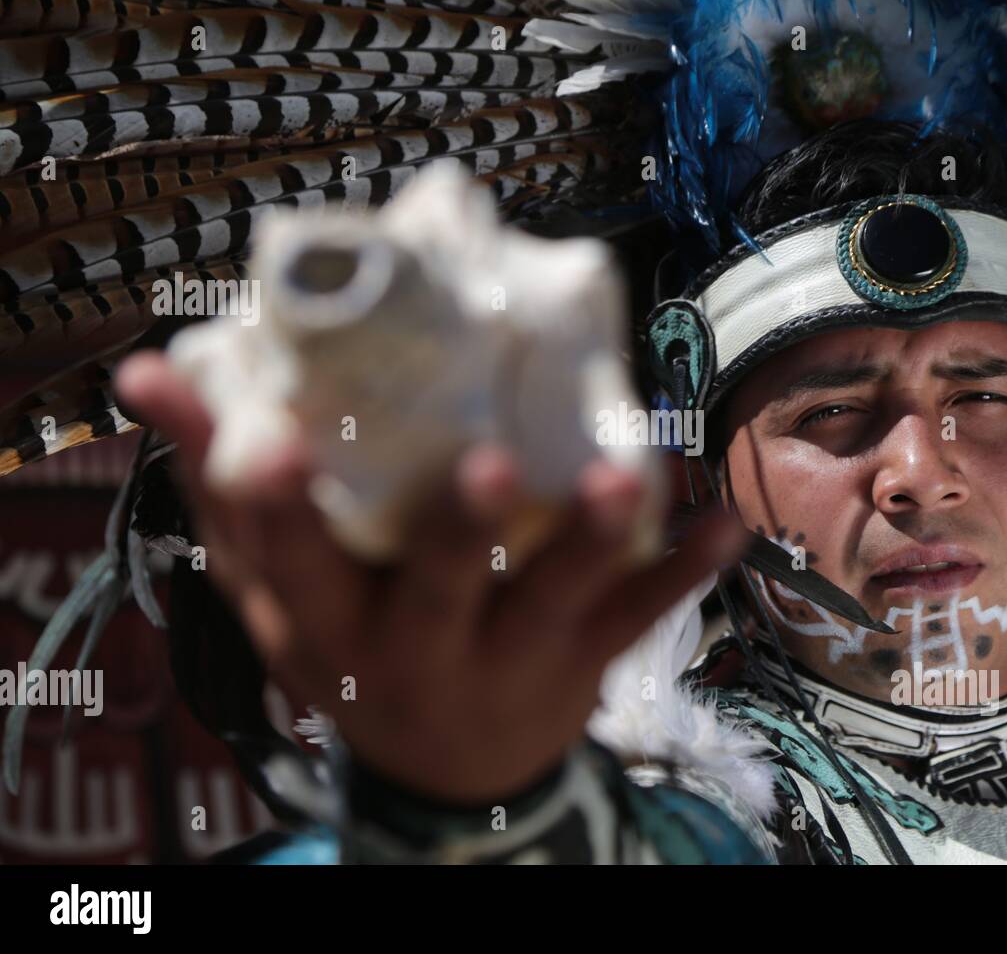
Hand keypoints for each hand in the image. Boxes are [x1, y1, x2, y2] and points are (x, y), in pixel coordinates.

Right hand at [115, 351, 745, 802]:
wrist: (446, 770)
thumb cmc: (351, 645)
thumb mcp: (275, 587)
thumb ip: (220, 482)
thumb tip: (147, 370)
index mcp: (328, 628)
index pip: (293, 567)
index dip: (280, 509)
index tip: (274, 442)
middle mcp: (417, 652)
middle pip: (437, 593)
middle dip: (458, 534)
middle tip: (480, 462)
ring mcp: (510, 661)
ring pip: (555, 602)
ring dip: (589, 538)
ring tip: (622, 472)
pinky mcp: (581, 663)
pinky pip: (635, 621)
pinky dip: (681, 573)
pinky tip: (727, 527)